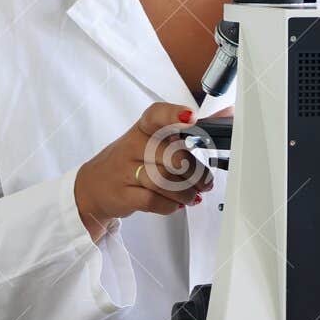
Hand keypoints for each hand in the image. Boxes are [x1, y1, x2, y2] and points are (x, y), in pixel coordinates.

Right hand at [74, 103, 214, 237]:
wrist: (92, 187)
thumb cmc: (130, 161)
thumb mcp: (152, 140)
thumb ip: (185, 132)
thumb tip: (227, 114)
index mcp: (143, 129)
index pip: (156, 115)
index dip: (174, 115)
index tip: (191, 117)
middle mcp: (133, 146)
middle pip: (173, 156)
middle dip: (196, 173)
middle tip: (205, 182)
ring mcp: (125, 171)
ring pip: (165, 181)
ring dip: (186, 192)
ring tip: (192, 195)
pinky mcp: (123, 195)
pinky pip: (153, 201)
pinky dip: (171, 206)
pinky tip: (176, 204)